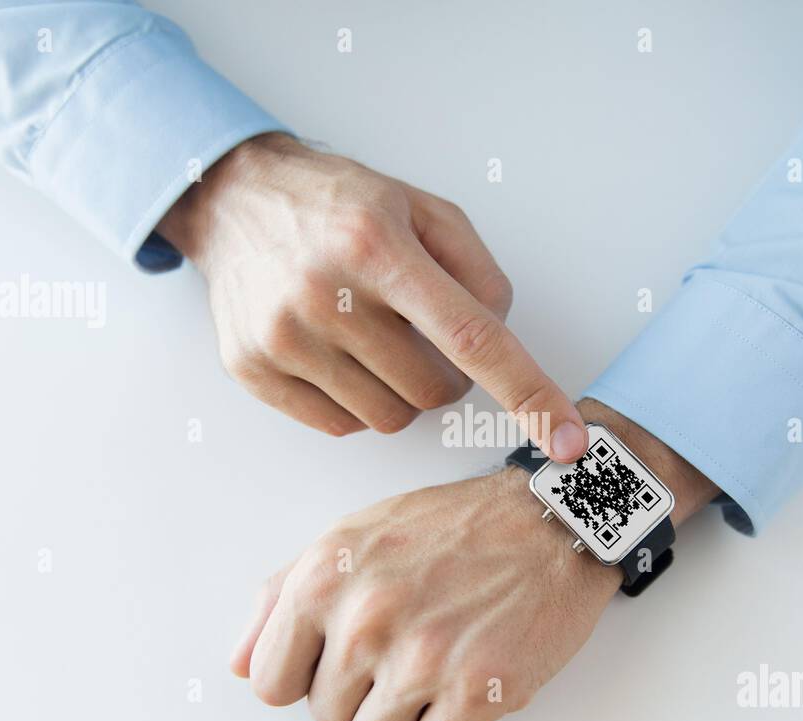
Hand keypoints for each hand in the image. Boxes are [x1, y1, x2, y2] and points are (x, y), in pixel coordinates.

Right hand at [158, 133, 586, 461]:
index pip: (472, 337)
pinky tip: (341, 355)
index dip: (528, 392)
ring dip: (401, 391)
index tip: (568, 438)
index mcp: (378, 246)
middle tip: (422, 336)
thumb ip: (478, 271)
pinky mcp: (253, 370)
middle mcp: (325, 295)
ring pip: (389, 417)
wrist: (234, 200)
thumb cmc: (339, 205)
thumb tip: (500, 338)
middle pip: (433, 391)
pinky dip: (358, 401)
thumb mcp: (422, 208)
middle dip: (447, 376)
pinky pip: (341, 426)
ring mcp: (283, 338)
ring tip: (376, 338)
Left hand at [230, 400, 716, 720]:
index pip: (269, 682)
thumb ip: (284, 595)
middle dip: (358, 692)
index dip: (305, 676)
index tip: (336, 661)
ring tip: (431, 666)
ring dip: (398, 717)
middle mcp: (367, 618)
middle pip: (325, 715)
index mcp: (325, 578)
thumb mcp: (354, 533)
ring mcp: (423, 658)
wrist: (552, 522)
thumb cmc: (456, 526)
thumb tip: (240, 664)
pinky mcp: (478, 691)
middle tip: (402, 649)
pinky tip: (461, 680)